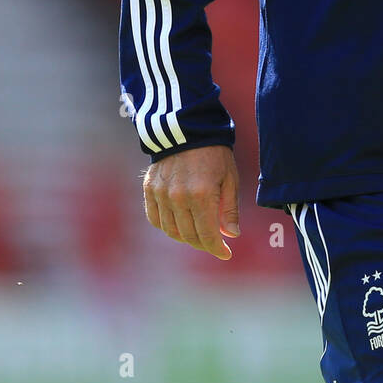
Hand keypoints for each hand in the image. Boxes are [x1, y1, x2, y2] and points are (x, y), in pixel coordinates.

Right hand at [142, 145, 240, 259]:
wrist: (187, 129)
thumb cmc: (214, 153)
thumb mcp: (230, 178)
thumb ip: (230, 209)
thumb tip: (232, 235)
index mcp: (201, 195)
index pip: (208, 235)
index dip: (217, 249)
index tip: (226, 253)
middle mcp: (178, 198)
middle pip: (189, 236)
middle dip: (204, 244)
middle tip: (214, 243)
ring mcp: (161, 194)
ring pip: (171, 230)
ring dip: (186, 237)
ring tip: (198, 233)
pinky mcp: (150, 189)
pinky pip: (155, 218)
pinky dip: (167, 226)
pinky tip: (179, 223)